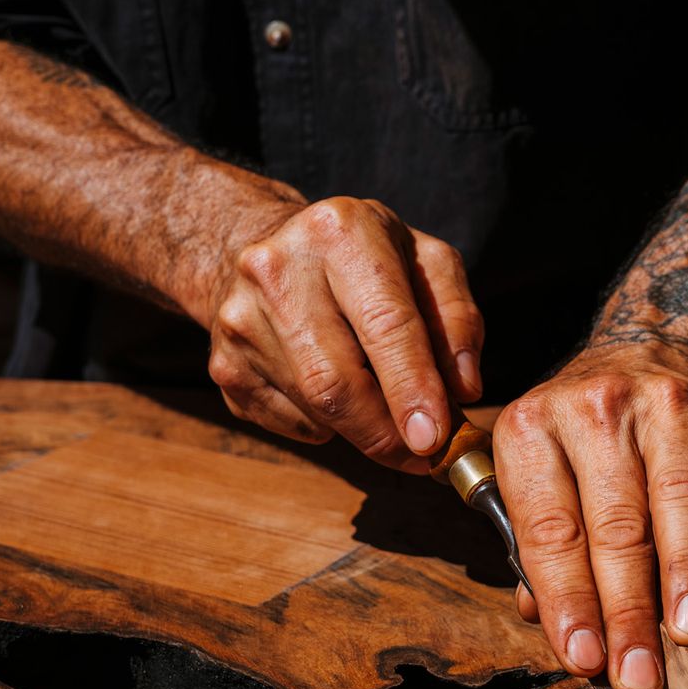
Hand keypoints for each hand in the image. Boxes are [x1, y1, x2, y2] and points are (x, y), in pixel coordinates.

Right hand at [207, 197, 483, 471]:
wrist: (263, 247)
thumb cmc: (363, 259)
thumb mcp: (425, 262)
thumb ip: (457, 321)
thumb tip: (464, 390)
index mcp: (341, 232)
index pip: (385, 323)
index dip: (412, 388)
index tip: (435, 439)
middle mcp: (279, 269)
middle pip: (336, 381)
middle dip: (386, 433)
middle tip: (425, 456)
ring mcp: (240, 319)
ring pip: (314, 408)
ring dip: (363, 431)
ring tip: (389, 415)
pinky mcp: (223, 364)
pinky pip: (290, 422)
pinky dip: (328, 426)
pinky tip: (338, 394)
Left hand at [494, 343, 687, 688]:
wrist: (650, 347)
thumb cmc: (583, 439)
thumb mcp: (538, 469)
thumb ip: (538, 546)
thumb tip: (549, 622)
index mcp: (532, 429)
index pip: (549, 529)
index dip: (568, 600)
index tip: (585, 660)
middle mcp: (597, 409)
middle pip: (616, 523)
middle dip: (628, 607)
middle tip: (639, 674)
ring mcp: (667, 405)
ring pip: (681, 501)